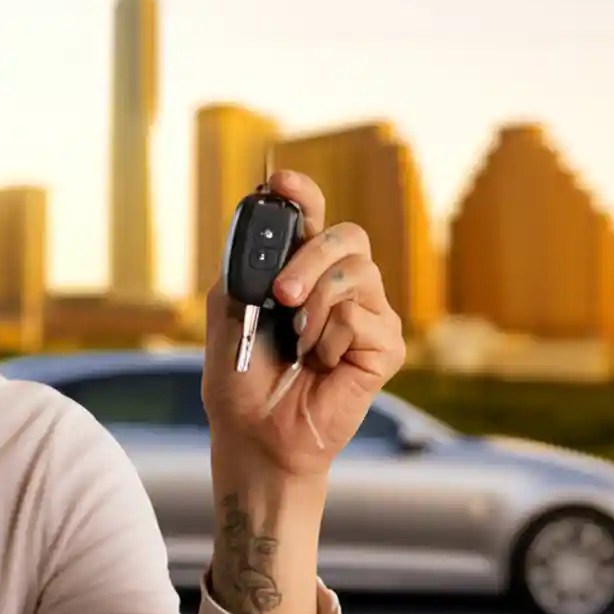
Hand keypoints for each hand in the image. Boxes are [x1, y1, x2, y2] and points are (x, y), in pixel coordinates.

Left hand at [202, 169, 406, 477]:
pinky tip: (320, 365)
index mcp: (301, 270)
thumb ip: (245, 262)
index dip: (302, 192)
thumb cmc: (241, 376)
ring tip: (296, 342)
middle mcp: (341, 286)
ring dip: (313, 308)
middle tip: (281, 294)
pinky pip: (360, 318)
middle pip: (348, 236)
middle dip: (310, 257)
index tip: (280, 181)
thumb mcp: (228, 308)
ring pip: (356, 275)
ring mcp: (369, 314)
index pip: (312, 217)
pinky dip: (329, 340)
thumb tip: (260, 220)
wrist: (254, 431)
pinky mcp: (385, 346)